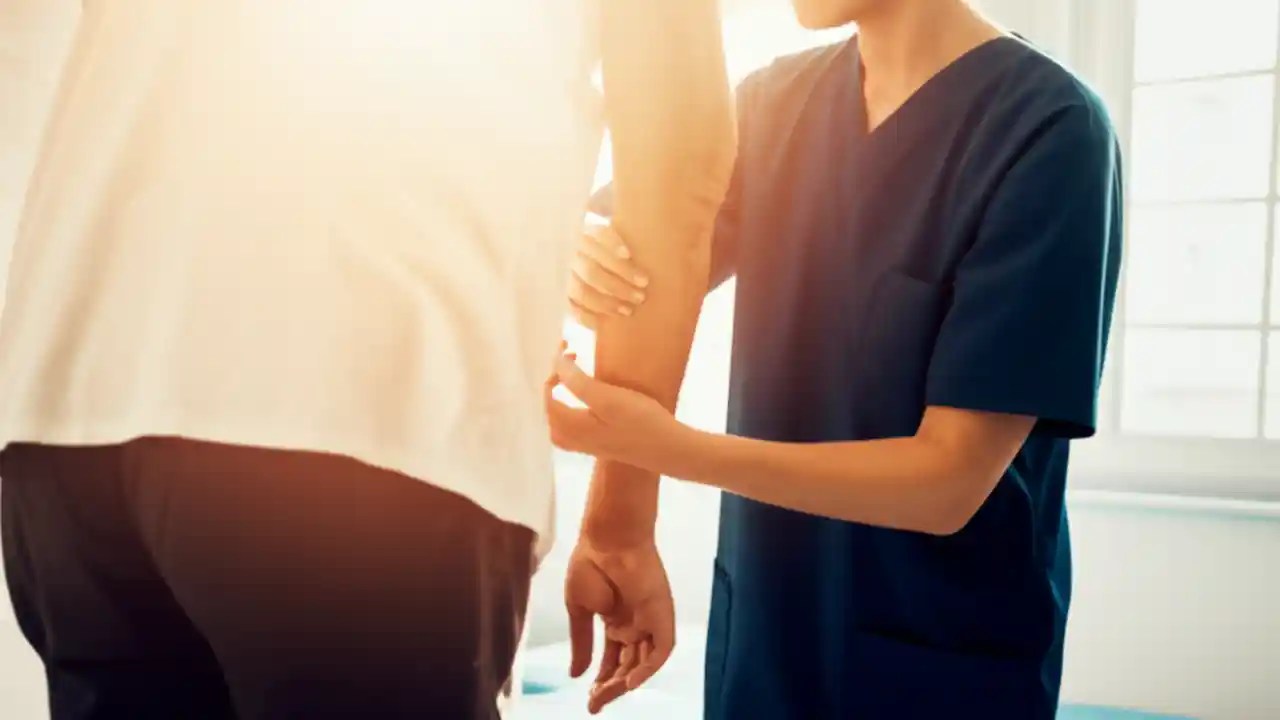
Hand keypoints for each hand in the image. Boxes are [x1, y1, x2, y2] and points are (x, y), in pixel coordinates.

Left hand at [546, 355, 686, 472]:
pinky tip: (586, 407)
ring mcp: (591, 446)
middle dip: (554, 386)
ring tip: (571, 384)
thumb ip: (579, 383)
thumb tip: (557, 365)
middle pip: (551, 415)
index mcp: (575, 427)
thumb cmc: (641, 421)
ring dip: (559, 404)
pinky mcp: (605, 446)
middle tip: (571, 362)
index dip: (554, 371)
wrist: (670, 449)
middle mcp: (578, 439)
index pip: (549, 398)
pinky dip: (571, 417)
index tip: (570, 350)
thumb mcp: (609, 399)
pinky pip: (575, 434)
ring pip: (560, 427)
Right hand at [565, 538, 675, 713]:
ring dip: (626, 681)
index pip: (612, 659)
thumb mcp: (579, 610)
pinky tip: (630, 681)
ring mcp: (650, 620)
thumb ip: (581, 643)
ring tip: (605, 694)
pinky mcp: (662, 615)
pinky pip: (662, 649)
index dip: (601, 680)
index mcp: (615, 620)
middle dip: (610, 686)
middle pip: (628, 665)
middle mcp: (635, 623)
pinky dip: (648, 668)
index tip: (588, 699)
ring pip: (644, 662)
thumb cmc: (590, 565)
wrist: (607, 538)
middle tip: (594, 704)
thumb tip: (574, 674)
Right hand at [569, 223, 649, 328]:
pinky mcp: (565, 295)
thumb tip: (664, 226)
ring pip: (581, 291)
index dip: (610, 245)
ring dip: (606, 303)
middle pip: (591, 269)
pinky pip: (572, 309)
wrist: (596, 260)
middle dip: (617, 283)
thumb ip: (636, 234)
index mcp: (589, 234)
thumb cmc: (620, 249)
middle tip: (642, 294)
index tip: (628, 255)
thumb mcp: (627, 235)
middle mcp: (574, 254)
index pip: (597, 236)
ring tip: (628, 311)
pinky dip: (587, 318)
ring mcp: (566, 275)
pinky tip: (604, 324)